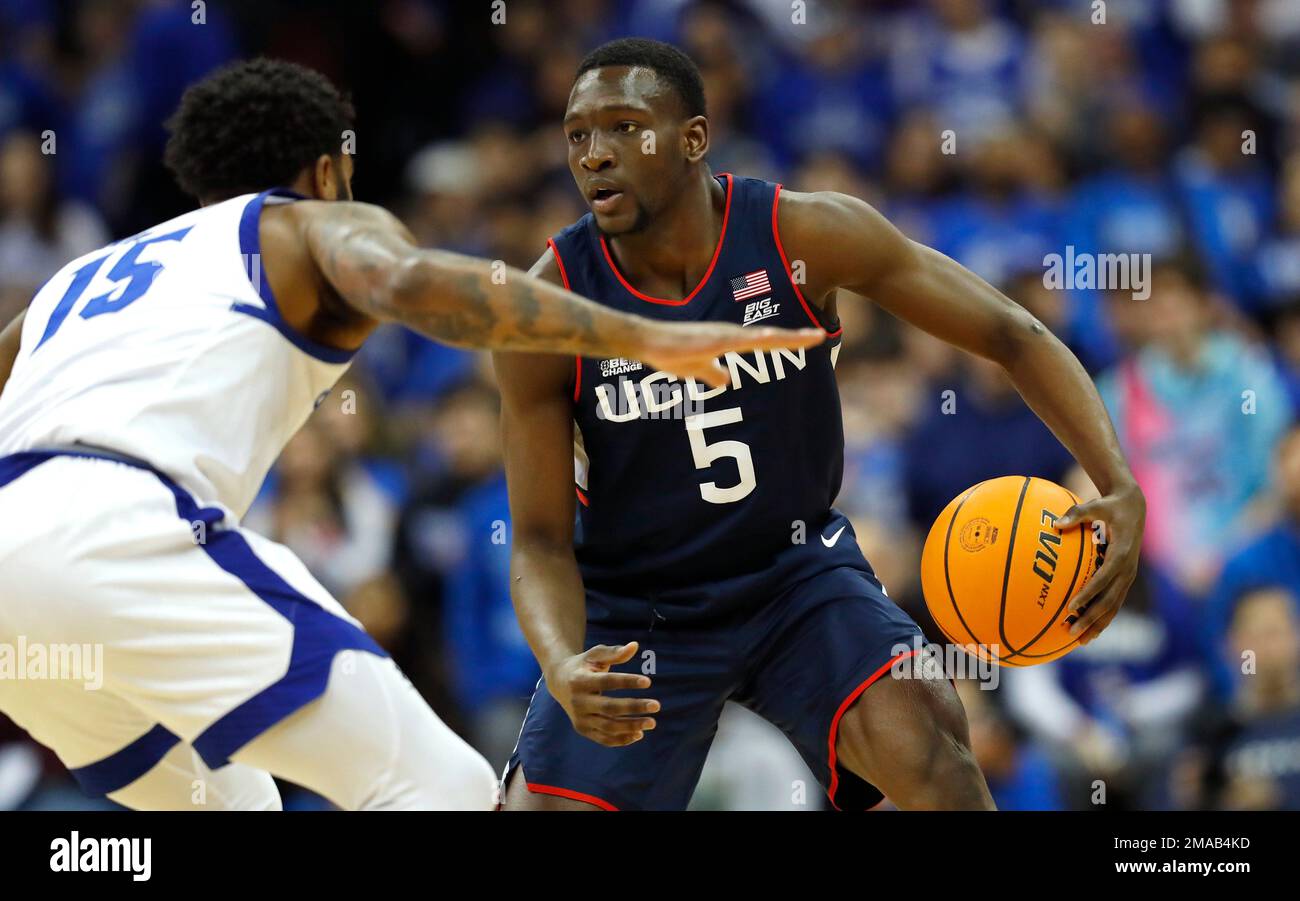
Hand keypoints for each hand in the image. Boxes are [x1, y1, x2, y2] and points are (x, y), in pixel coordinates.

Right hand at [545, 642, 658, 747]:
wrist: (559, 682)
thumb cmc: (583, 665)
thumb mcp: (595, 655)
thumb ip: (614, 652)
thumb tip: (635, 646)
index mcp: (580, 680)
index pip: (607, 682)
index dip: (627, 681)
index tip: (648, 682)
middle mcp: (578, 701)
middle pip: (609, 707)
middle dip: (634, 707)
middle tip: (657, 705)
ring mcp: (579, 718)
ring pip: (608, 726)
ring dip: (631, 726)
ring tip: (652, 722)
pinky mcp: (582, 729)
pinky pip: (604, 739)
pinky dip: (621, 739)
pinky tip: (639, 734)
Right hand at [635, 323, 825, 387]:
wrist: (645, 340)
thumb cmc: (669, 351)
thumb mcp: (696, 368)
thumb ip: (712, 373)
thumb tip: (725, 380)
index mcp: (729, 341)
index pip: (765, 341)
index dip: (788, 341)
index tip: (812, 340)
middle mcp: (730, 335)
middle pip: (769, 337)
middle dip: (795, 338)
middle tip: (821, 336)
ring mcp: (720, 336)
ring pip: (758, 337)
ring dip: (782, 338)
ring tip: (807, 338)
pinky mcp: (708, 340)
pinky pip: (736, 341)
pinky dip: (753, 340)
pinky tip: (768, 339)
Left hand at [1056, 481, 1145, 644]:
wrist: (1135, 507)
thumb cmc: (1110, 505)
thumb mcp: (1096, 505)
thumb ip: (1076, 513)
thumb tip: (1055, 524)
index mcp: (1121, 553)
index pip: (1104, 578)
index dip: (1088, 593)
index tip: (1071, 606)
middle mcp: (1127, 569)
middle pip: (1109, 600)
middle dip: (1091, 618)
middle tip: (1071, 631)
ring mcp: (1128, 576)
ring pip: (1113, 606)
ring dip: (1097, 624)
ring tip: (1079, 641)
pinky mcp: (1125, 579)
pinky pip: (1114, 602)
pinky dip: (1102, 617)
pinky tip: (1088, 630)